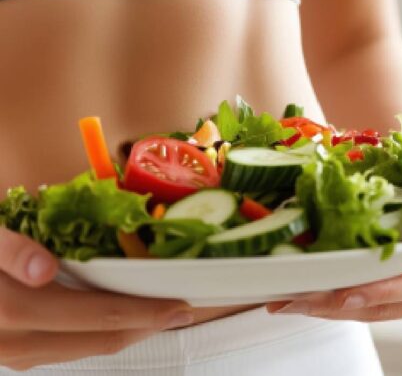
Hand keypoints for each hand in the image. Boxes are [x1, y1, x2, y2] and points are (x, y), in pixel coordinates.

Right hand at [0, 228, 193, 370]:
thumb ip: (5, 250)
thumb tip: (41, 270)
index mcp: (11, 313)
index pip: (96, 317)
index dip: (144, 313)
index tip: (183, 304)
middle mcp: (8, 343)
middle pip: (93, 341)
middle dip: (143, 328)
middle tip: (182, 312)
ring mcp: (3, 352)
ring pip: (75, 351)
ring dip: (119, 335)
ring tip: (153, 318)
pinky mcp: (1, 350)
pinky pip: (53, 350)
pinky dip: (87, 337)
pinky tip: (104, 323)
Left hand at [266, 213, 401, 320]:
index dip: (385, 289)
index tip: (347, 291)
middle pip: (392, 305)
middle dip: (342, 304)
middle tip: (299, 298)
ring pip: (375, 311)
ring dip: (329, 307)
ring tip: (286, 301)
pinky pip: (371, 306)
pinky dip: (336, 302)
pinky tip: (301, 298)